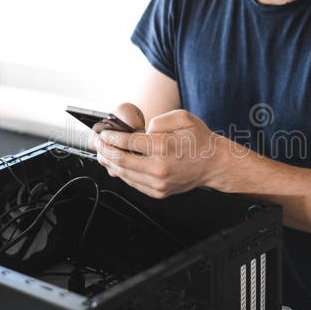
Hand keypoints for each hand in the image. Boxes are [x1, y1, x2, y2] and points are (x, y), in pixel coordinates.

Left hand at [93, 105, 227, 198]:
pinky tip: (115, 165)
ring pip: (124, 174)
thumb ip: (160, 120)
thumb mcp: (184, 118)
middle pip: (121, 160)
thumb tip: (142, 130)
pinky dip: (121, 174)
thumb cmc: (199, 140)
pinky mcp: (159, 191)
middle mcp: (160, 167)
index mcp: (165, 147)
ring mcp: (159, 182)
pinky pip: (133, 183)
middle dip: (104, 149)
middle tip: (96, 142)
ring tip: (101, 153)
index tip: (104, 133)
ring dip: (109, 163)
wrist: (214, 164)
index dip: (111, 137)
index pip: (128, 142)